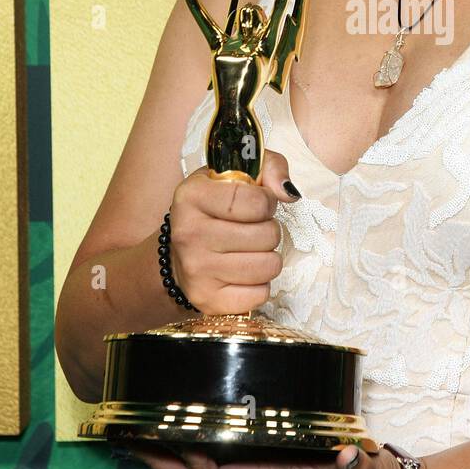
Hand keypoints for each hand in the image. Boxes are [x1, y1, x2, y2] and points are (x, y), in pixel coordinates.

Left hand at [124, 441, 428, 468]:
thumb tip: (346, 458)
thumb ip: (357, 468)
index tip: (186, 437)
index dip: (193, 467)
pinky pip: (217, 445)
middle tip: (129, 432)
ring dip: (168, 448)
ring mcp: (255, 462)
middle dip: (158, 462)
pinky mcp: (264, 447)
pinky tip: (184, 412)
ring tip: (141, 422)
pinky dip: (195, 433)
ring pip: (197, 464)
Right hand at [167, 150, 300, 315]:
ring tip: (251, 250)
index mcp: (191, 196)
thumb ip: (270, 167)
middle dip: (269, 231)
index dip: (267, 203)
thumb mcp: (235, 175)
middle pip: (266, 236)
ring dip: (268, 257)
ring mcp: (196, 270)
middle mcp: (189, 234)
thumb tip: (289, 193)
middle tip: (254, 229)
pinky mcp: (207, 300)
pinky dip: (259, 284)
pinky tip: (243, 273)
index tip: (260, 204)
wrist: (180, 255)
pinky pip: (260, 294)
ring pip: (268, 266)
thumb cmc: (215, 209)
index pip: (255, 201)